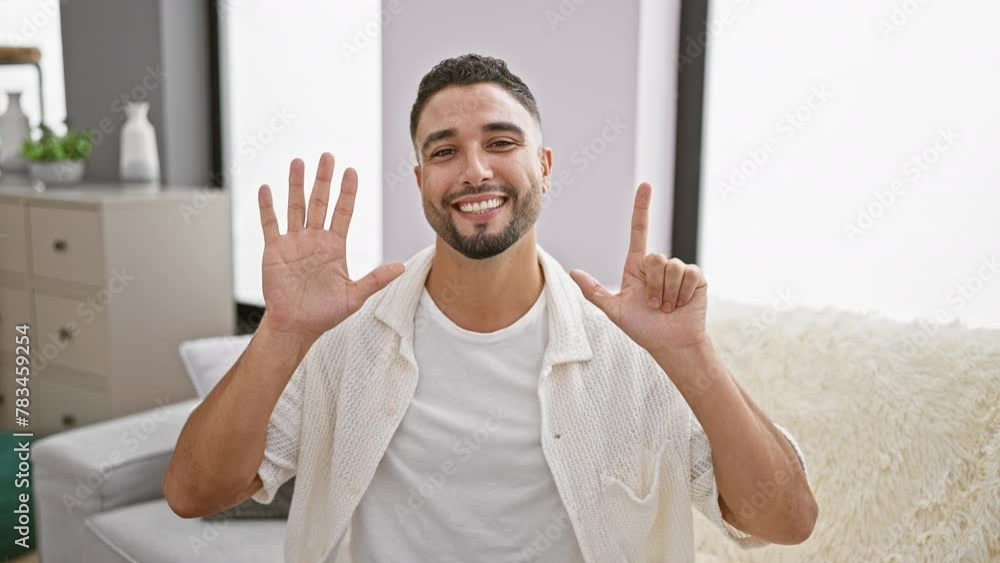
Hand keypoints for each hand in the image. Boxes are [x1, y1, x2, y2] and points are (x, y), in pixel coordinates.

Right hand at [257, 152, 404, 339]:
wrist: (296, 326)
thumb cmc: (325, 314)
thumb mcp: (355, 296)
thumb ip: (376, 279)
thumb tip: (401, 268)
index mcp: (335, 247)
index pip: (343, 212)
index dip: (347, 191)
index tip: (351, 171)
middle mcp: (315, 240)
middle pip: (320, 202)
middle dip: (324, 179)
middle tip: (327, 156)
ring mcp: (294, 243)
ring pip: (295, 207)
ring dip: (296, 185)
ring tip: (298, 162)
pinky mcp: (274, 251)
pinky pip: (271, 224)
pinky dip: (267, 207)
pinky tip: (266, 189)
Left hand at [569, 182, 707, 354]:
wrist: (671, 345)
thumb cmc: (643, 329)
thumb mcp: (614, 311)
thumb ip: (594, 291)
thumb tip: (573, 272)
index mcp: (637, 267)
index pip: (639, 231)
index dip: (642, 208)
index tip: (645, 185)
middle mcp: (658, 265)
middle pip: (654, 257)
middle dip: (652, 285)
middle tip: (654, 305)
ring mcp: (678, 270)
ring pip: (670, 266)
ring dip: (667, 293)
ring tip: (667, 307)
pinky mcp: (696, 278)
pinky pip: (688, 274)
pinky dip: (681, 294)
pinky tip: (681, 304)